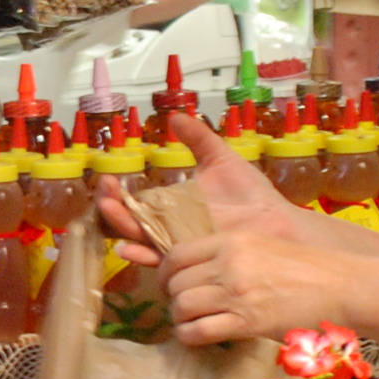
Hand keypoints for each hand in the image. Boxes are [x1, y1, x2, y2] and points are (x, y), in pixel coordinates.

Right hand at [96, 111, 295, 267]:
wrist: (275, 220)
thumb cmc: (251, 195)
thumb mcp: (221, 159)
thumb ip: (198, 139)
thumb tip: (176, 116)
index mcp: (172, 205)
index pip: (135, 200)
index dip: (117, 192)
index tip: (107, 178)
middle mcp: (169, 226)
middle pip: (130, 221)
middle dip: (112, 207)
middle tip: (104, 191)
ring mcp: (177, 244)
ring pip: (139, 239)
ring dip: (121, 227)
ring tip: (110, 210)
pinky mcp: (190, 259)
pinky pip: (161, 262)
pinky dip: (141, 257)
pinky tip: (128, 248)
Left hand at [159, 217, 360, 345]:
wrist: (341, 287)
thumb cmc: (307, 267)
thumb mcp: (263, 245)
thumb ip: (230, 253)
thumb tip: (199, 269)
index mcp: (231, 240)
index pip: (177, 255)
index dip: (164, 273)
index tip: (169, 284)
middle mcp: (229, 264)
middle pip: (176, 283)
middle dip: (173, 298)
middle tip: (182, 308)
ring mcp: (237, 293)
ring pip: (182, 307)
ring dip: (181, 319)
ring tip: (190, 323)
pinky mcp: (246, 323)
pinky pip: (198, 332)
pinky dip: (190, 337)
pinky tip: (196, 337)